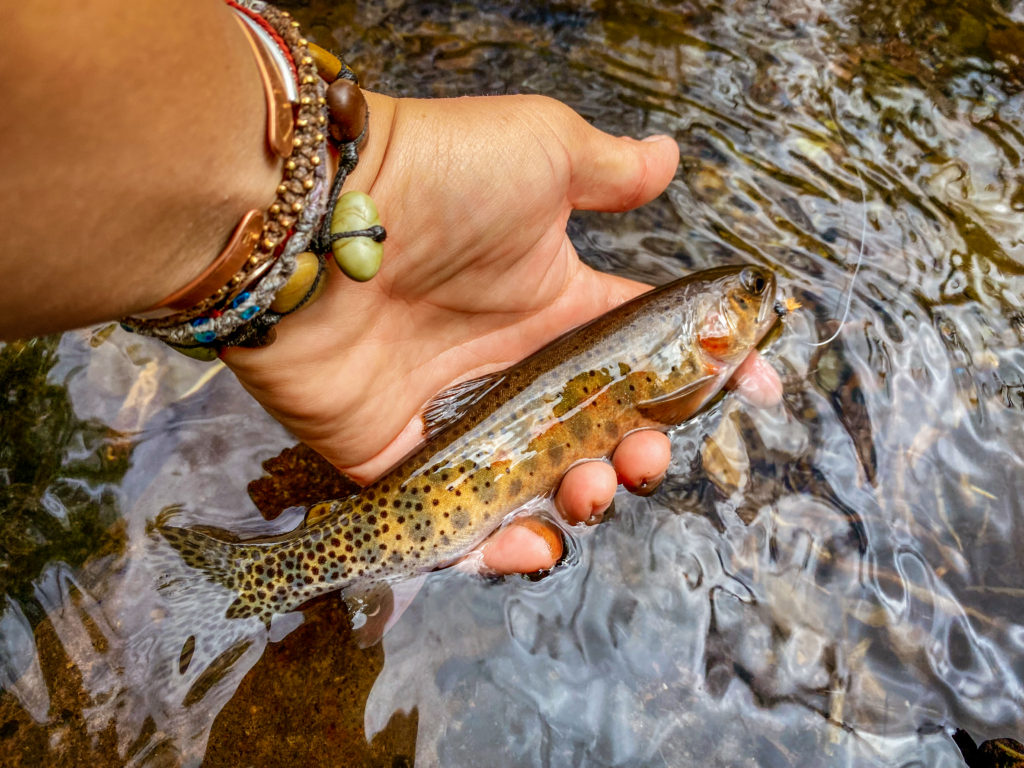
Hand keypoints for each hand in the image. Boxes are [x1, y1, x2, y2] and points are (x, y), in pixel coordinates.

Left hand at [223, 93, 780, 574]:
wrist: (320, 221)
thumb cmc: (438, 179)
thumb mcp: (542, 151)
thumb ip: (610, 171)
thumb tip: (671, 157)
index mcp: (554, 304)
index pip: (642, 348)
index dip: (701, 370)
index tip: (755, 388)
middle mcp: (510, 364)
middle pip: (596, 431)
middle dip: (640, 454)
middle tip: (644, 456)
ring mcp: (456, 413)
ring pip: (536, 483)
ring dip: (582, 500)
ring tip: (592, 488)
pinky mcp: (395, 454)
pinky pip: (451, 519)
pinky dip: (495, 546)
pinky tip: (534, 543)